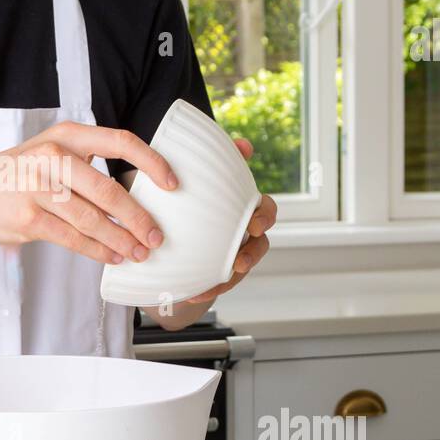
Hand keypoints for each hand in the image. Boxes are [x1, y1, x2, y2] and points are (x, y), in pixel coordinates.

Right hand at [0, 121, 177, 264]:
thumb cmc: (17, 173)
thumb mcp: (50, 152)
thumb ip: (86, 164)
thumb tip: (135, 195)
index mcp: (66, 136)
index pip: (121, 141)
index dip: (152, 162)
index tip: (172, 184)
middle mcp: (52, 157)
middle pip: (109, 190)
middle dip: (138, 218)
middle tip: (156, 236)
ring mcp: (38, 187)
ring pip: (93, 219)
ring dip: (121, 240)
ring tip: (138, 252)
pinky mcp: (28, 218)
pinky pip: (73, 239)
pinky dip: (98, 250)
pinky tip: (112, 256)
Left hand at [183, 136, 276, 302]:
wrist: (175, 226)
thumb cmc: (194, 193)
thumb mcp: (202, 173)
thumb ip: (223, 158)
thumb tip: (243, 145)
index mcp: (244, 206)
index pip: (264, 209)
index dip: (264, 216)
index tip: (255, 225)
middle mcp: (244, 230)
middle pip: (259, 243)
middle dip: (253, 251)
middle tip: (241, 260)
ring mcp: (234, 251)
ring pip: (242, 266)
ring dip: (233, 276)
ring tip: (220, 279)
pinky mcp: (220, 270)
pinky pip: (220, 282)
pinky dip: (211, 288)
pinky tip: (194, 294)